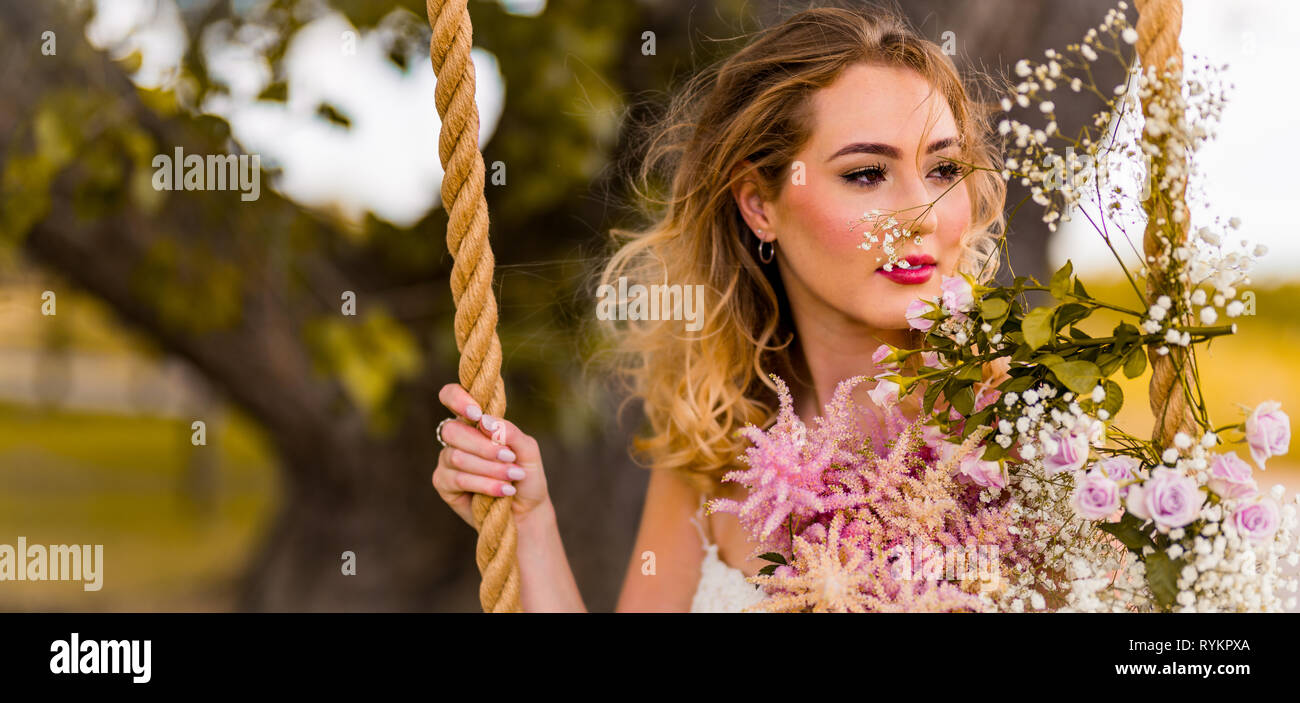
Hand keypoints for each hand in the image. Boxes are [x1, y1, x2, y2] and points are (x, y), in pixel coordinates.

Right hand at [432, 382, 550, 528]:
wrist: (526, 508)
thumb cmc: (526, 474)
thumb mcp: (527, 449)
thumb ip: (510, 432)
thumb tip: (485, 422)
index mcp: (474, 421)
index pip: (451, 396)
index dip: (457, 399)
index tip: (477, 414)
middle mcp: (457, 437)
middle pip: (452, 430)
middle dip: (484, 446)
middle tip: (511, 458)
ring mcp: (447, 460)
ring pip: (457, 457)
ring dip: (491, 468)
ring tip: (513, 477)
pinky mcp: (443, 483)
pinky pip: (458, 479)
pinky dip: (485, 484)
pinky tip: (504, 490)